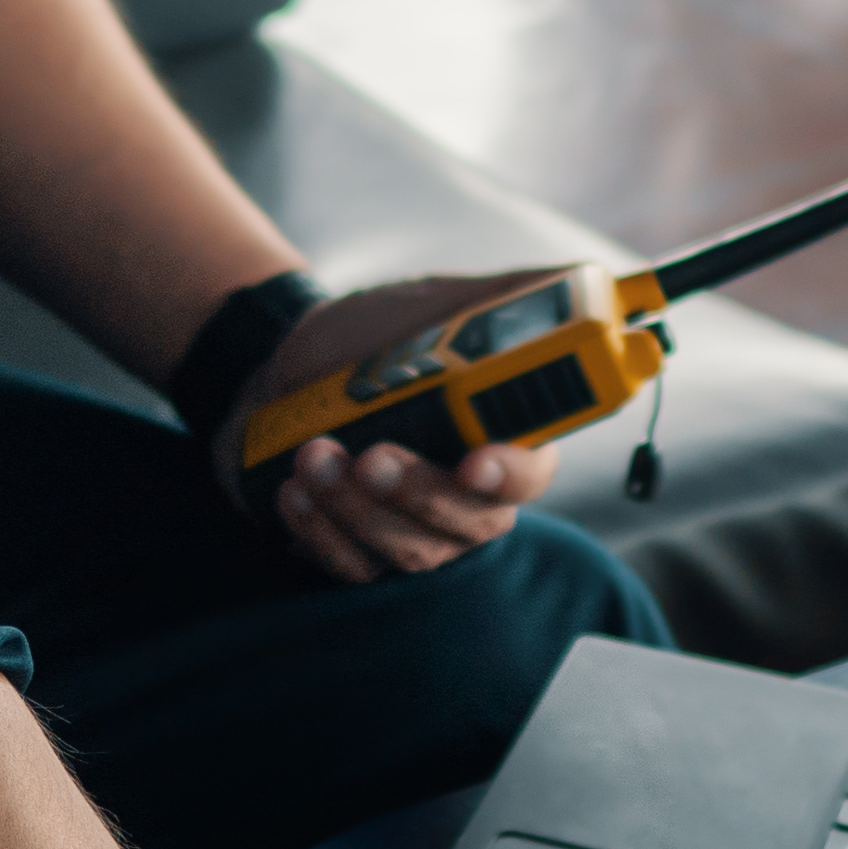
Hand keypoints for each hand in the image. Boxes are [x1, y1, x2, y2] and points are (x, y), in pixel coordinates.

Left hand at [219, 272, 564, 581]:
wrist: (279, 360)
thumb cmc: (365, 336)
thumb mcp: (429, 305)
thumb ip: (497, 300)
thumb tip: (567, 282)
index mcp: (501, 435)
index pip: (532, 472)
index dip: (511, 474)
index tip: (475, 460)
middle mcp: (469, 494)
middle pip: (469, 524)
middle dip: (418, 493)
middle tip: (370, 456)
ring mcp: (416, 529)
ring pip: (408, 550)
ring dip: (356, 508)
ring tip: (313, 456)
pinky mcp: (359, 549)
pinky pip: (352, 566)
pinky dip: (320, 530)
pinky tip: (294, 488)